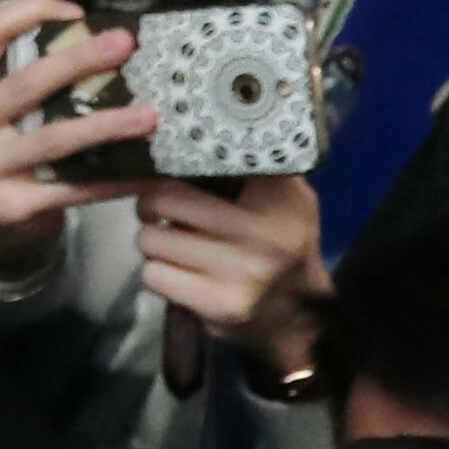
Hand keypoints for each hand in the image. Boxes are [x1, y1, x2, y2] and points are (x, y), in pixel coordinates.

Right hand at [0, 0, 153, 275]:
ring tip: (149, 117)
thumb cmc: (3, 135)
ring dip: (105, 125)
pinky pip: (71, 188)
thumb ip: (25, 62)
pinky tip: (148, 172)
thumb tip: (97, 29)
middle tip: (125, 44)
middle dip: (79, 60)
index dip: (27, 12)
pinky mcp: (5, 206)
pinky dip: (113, 179)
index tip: (78, 13)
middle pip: (23, 84)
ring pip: (51, 139)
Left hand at [130, 172, 331, 374]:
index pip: (209, 160)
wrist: (298, 314)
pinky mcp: (218, 305)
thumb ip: (251, 164)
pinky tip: (181, 274)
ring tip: (177, 244)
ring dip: (155, 241)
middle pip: (164, 197)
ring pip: (151, 239)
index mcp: (279, 196)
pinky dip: (159, 273)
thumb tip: (194, 134)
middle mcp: (263, 233)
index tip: (168, 162)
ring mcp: (241, 272)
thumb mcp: (286, 195)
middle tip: (164, 209)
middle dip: (154, 203)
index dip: (176, 160)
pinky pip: (153, 276)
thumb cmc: (282, 242)